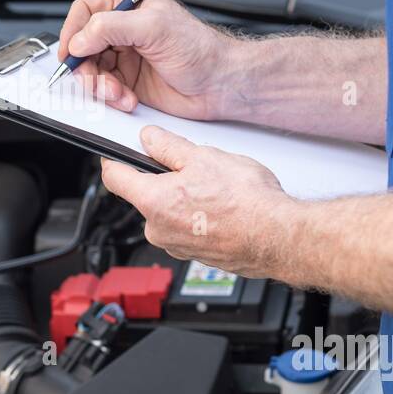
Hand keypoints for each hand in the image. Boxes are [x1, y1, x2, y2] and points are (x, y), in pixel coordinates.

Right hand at [58, 0, 237, 119]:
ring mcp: (125, 56)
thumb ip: (111, 27)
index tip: (70, 52)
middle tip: (94, 79)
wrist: (219, 84)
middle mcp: (124, 29)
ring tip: (118, 93)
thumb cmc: (200, 49)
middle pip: (83, 45)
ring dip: (99, 86)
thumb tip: (80, 39)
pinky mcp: (128, 81)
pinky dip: (111, 98)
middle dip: (86, 66)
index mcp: (130, 3)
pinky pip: (104, 89)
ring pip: (91, 70)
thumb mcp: (153, 27)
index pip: (86, 10)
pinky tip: (128, 99)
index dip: (73, 31)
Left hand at [100, 125, 293, 277]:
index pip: (114, 177)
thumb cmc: (246, 202)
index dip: (114, 159)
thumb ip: (168, 146)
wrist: (278, 237)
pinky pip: (186, 228)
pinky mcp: (195, 255)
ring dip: (183, 198)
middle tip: (191, 167)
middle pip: (145, 195)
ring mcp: (176, 246)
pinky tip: (222, 207)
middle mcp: (158, 230)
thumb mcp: (203, 157)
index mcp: (153, 202)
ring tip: (214, 189)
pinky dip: (198, 216)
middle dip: (162, 179)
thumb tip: (149, 138)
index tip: (117, 152)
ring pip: (168, 212)